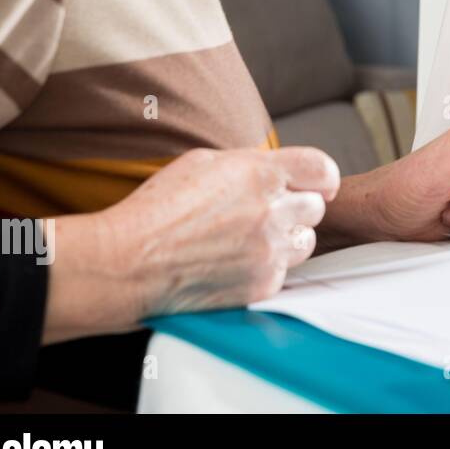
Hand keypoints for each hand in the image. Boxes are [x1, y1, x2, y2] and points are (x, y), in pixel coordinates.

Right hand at [45, 146, 339, 342]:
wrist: (127, 262)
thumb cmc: (157, 210)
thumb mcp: (204, 164)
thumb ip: (251, 166)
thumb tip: (276, 172)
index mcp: (260, 173)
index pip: (322, 168)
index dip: (322, 178)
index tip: (317, 185)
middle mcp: (271, 211)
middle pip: (316, 207)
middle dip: (297, 208)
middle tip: (268, 213)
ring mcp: (269, 251)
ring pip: (306, 241)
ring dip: (286, 239)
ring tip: (250, 239)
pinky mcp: (263, 284)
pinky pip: (283, 272)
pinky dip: (267, 267)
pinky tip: (236, 262)